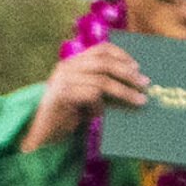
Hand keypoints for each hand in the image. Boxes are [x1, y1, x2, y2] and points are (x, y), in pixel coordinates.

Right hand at [21, 40, 150, 151]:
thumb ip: (102, 90)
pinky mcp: (62, 95)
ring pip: (101, 79)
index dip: (121, 54)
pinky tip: (106, 113)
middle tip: (144, 82)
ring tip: (139, 99)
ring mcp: (63, 79)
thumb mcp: (87, 100)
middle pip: (104, 61)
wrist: (41, 137)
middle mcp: (67, 67)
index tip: (137, 66)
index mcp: (73, 63)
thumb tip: (131, 87)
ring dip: (123, 90)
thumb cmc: (65, 119)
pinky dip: (103, 104)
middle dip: (127, 72)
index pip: (100, 49)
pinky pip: (91, 94)